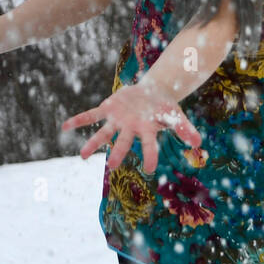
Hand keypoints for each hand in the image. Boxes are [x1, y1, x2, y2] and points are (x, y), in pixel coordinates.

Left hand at [60, 83, 201, 173]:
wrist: (153, 92)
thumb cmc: (165, 107)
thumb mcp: (176, 115)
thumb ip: (185, 129)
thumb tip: (198, 143)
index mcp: (147, 131)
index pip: (149, 146)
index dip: (150, 156)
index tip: (150, 170)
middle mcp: (130, 129)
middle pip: (123, 142)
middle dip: (117, 153)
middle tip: (111, 167)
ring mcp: (117, 120)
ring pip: (103, 133)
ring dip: (92, 144)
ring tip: (82, 156)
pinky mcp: (108, 109)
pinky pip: (91, 115)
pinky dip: (79, 120)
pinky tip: (64, 127)